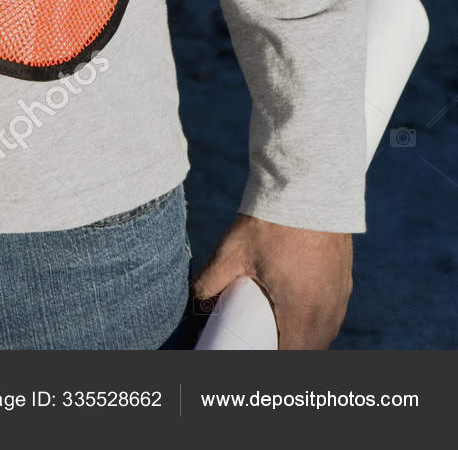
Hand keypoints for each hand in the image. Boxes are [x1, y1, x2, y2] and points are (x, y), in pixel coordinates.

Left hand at [192, 214, 352, 348]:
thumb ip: (210, 280)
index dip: (272, 356)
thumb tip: (196, 301)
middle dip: (288, 349)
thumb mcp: (233, 250)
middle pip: (310, 349)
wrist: (309, 184)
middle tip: (265, 342)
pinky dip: (318, 320)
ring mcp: (340, 296)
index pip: (290, 355)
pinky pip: (333, 314)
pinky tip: (301, 311)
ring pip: (325, 333)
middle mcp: (327, 310)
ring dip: (305, 337)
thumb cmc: (272, 219)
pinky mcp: (345, 281)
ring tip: (280, 331)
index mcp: (301, 311)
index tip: (255, 349)